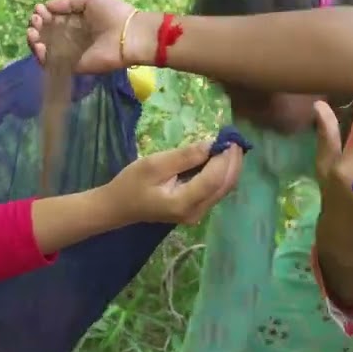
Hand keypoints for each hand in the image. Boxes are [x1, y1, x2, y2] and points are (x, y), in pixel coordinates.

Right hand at [28, 0, 152, 73]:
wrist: (129, 34)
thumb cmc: (113, 13)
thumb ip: (68, 2)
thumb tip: (47, 6)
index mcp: (76, 21)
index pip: (53, 19)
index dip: (44, 14)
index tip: (39, 9)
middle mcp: (71, 37)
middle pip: (46, 34)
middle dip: (37, 26)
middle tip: (35, 20)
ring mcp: (70, 53)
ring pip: (45, 48)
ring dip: (34, 40)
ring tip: (33, 32)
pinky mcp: (72, 66)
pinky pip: (51, 63)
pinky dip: (41, 55)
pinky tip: (39, 44)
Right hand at [103, 140, 243, 225]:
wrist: (119, 207)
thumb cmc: (131, 184)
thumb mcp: (154, 165)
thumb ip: (183, 157)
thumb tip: (210, 145)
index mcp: (183, 203)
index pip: (213, 179)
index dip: (224, 159)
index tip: (228, 138)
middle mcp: (196, 212)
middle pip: (224, 186)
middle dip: (233, 161)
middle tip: (233, 138)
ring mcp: (197, 213)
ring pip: (224, 189)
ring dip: (230, 167)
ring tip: (230, 145)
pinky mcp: (196, 209)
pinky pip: (216, 190)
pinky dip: (222, 173)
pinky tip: (221, 158)